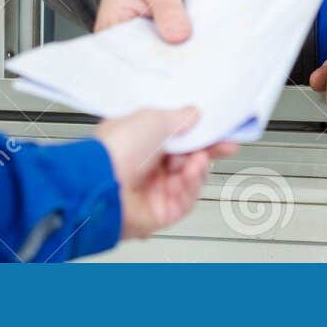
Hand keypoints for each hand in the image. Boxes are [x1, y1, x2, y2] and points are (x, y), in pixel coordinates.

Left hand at [94, 106, 236, 239]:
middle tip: (224, 145)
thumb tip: (194, 114)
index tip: (218, 130)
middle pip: (187, 159)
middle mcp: (146, 166)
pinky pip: (186, 200)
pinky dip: (191, 186)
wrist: (102, 184)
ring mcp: (153, 189)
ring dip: (198, 168)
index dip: (199, 134)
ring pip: (190, 180)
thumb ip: (178, 118)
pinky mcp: (160, 212)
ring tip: (199, 159)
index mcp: (140, 140)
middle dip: (206, 151)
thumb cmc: (116, 149)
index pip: (177, 137)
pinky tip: (190, 174)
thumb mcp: (152, 119)